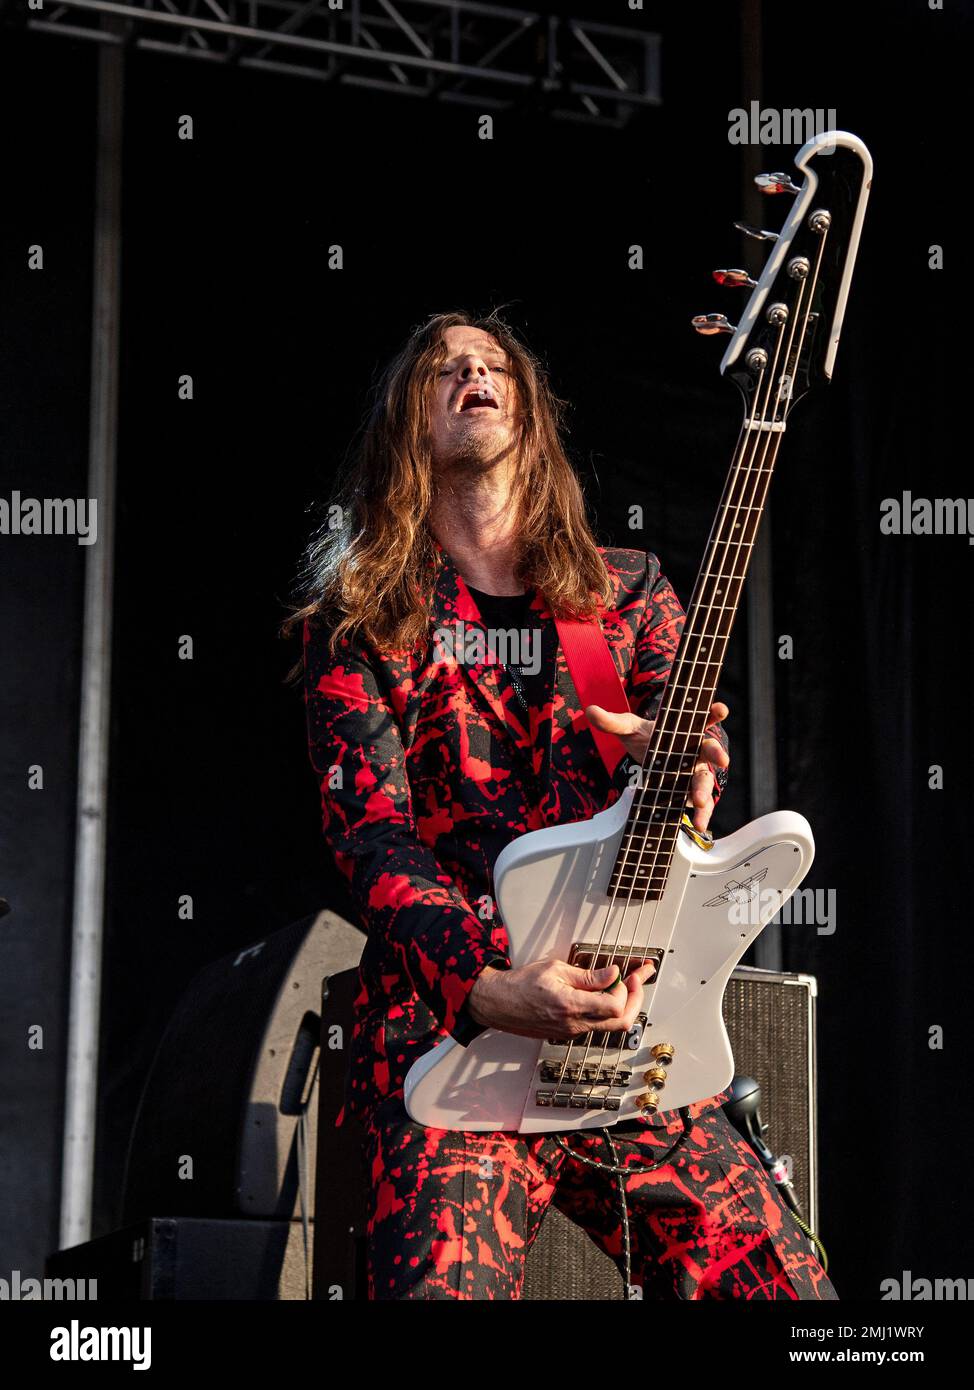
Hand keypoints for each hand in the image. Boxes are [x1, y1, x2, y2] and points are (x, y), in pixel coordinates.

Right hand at [468, 958, 657, 1040]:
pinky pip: (596, 1024)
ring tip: (626, 984)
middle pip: (621, 1022)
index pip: (615, 1006)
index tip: (624, 973)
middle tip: (638, 981)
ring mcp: (572, 1031)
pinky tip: (605, 993)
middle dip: (636, 1000)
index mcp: (571, 1006)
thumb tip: (612, 975)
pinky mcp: (568, 1033)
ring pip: (611, 1025)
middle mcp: (574, 1024)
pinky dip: (607, 1010)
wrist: (498, 1003)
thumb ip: (587, 976)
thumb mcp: (555, 969)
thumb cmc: (521, 984)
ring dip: (623, 1005)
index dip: (625, 989)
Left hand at [585, 699, 729, 833]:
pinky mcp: (690, 791)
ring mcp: (694, 772)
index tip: (720, 709)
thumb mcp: (627, 728)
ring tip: (699, 802)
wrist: (644, 757)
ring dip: (704, 791)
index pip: (702, 717)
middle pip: (710, 750)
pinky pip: (700, 803)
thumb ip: (612, 721)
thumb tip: (590, 711)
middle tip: (721, 760)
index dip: (713, 712)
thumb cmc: (644, 738)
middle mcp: (695, 750)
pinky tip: (699, 825)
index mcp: (685, 729)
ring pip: (705, 780)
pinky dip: (702, 814)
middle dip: (717, 754)